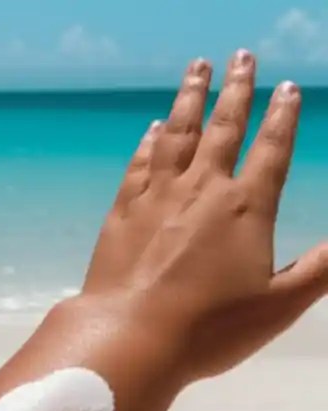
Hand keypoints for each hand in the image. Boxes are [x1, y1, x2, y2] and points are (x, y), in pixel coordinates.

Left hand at [76, 50, 325, 382]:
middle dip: (236, 89)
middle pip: (223, 128)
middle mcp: (201, 190)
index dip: (283, 117)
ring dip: (190, 98)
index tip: (288, 87)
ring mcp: (157, 197)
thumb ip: (321, 266)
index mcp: (245, 208)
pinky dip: (151, 141)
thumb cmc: (210, 328)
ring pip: (178, 135)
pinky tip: (155, 128)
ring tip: (197, 68)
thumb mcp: (282, 303)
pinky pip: (141, 164)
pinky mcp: (121, 211)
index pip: (271, 150)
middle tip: (241, 56)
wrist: (129, 336)